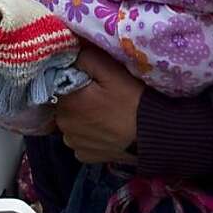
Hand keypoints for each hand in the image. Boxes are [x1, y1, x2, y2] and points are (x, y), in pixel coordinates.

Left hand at [54, 44, 144, 162]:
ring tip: (105, 115)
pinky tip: (106, 131)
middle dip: (77, 100)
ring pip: (72, 124)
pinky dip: (89, 136)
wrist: (152, 134)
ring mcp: (74, 143)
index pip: (60, 85)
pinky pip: (81, 141)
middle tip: (102, 98)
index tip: (93, 82)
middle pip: (64, 105)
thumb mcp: (113, 71)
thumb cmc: (132, 101)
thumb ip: (87, 59)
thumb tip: (73, 56)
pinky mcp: (85, 156)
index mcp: (67, 101)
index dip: (76, 81)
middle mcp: (64, 124)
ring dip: (82, 119)